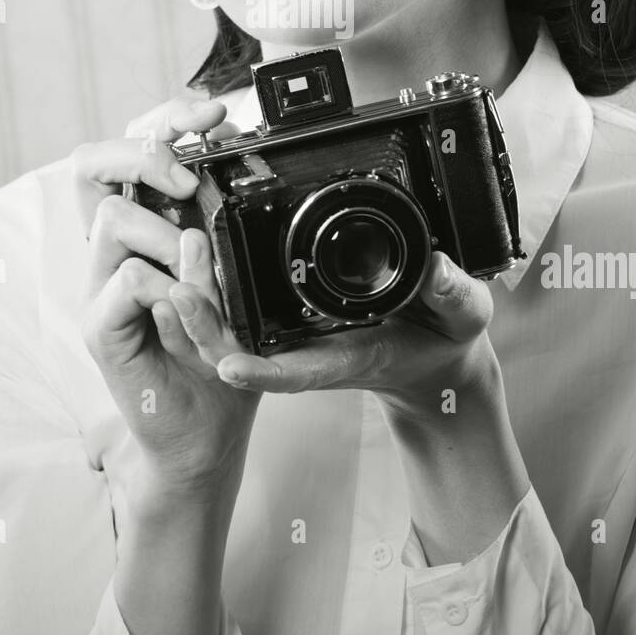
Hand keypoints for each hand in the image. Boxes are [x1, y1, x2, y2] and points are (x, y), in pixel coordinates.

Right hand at [71, 96, 262, 497]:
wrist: (209, 432)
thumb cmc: (223, 356)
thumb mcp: (238, 283)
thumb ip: (221, 237)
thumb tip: (209, 200)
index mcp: (145, 229)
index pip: (131, 149)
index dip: (165, 119)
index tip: (216, 114)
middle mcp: (114, 251)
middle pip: (90, 163)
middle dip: (143, 150)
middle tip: (190, 179)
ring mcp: (100, 286)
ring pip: (109, 217)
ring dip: (168, 236)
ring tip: (201, 273)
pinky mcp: (99, 327)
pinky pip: (126, 281)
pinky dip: (170, 288)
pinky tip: (190, 310)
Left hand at [196, 237, 500, 415]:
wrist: (439, 349)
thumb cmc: (448, 336)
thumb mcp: (463, 314)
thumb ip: (453, 294)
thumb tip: (435, 268)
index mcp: (352, 355)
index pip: (301, 370)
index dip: (263, 371)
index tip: (226, 367)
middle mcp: (315, 349)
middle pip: (249, 350)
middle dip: (210, 329)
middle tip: (175, 296)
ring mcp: (299, 336)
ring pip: (238, 330)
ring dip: (205, 308)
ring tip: (172, 273)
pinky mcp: (294, 318)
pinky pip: (246, 309)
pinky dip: (219, 293)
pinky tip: (193, 263)